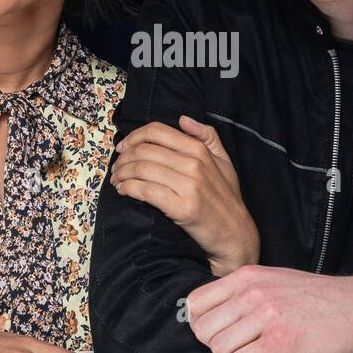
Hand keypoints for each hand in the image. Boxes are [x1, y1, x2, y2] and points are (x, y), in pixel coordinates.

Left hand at [109, 115, 259, 275]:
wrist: (235, 234)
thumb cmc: (226, 198)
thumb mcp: (224, 161)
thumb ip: (207, 136)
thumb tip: (183, 118)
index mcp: (200, 150)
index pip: (157, 132)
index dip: (133, 137)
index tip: (123, 148)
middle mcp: (194, 164)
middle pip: (144, 150)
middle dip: (123, 159)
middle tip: (116, 168)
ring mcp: (189, 186)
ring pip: (141, 169)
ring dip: (122, 174)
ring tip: (117, 181)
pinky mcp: (182, 208)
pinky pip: (146, 191)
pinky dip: (128, 188)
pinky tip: (124, 191)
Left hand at [186, 265, 352, 352]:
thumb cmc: (319, 298)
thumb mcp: (274, 280)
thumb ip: (243, 292)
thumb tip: (214, 316)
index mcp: (246, 276)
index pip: (195, 303)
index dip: (203, 326)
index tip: (223, 335)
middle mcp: (251, 292)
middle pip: (204, 331)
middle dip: (219, 347)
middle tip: (243, 350)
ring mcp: (265, 315)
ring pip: (220, 350)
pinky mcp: (279, 341)